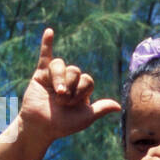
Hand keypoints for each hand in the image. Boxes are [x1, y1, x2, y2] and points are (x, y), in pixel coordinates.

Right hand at [15, 28, 121, 142]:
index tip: (73, 105)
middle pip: (75, 70)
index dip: (82, 92)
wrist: (41, 127)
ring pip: (61, 65)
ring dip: (60, 79)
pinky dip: (46, 43)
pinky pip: (45, 56)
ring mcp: (55, 76)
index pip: (88, 79)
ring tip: (57, 93)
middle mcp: (70, 80)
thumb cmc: (63, 124)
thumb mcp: (85, 118)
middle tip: (62, 102)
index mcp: (82, 89)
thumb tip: (119, 106)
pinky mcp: (41, 74)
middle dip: (71, 87)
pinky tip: (49, 31)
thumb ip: (100, 109)